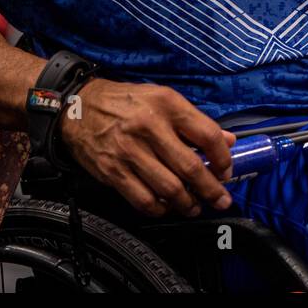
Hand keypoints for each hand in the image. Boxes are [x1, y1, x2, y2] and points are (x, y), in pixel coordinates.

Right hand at [58, 79, 236, 217]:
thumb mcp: (163, 98)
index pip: (207, 135)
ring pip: (169, 189)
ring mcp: (129, 151)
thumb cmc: (126, 102)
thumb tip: (229, 141)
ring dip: (188, 204)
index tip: (226, 171)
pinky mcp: (112, 171)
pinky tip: (167, 207)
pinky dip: (160, 209)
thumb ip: (195, 121)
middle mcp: (149, 127)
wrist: (78, 106)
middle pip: (190, 167)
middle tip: (221, 200)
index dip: (222, 158)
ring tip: (195, 206)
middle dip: (211, 189)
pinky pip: (143, 200)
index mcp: (167, 104)